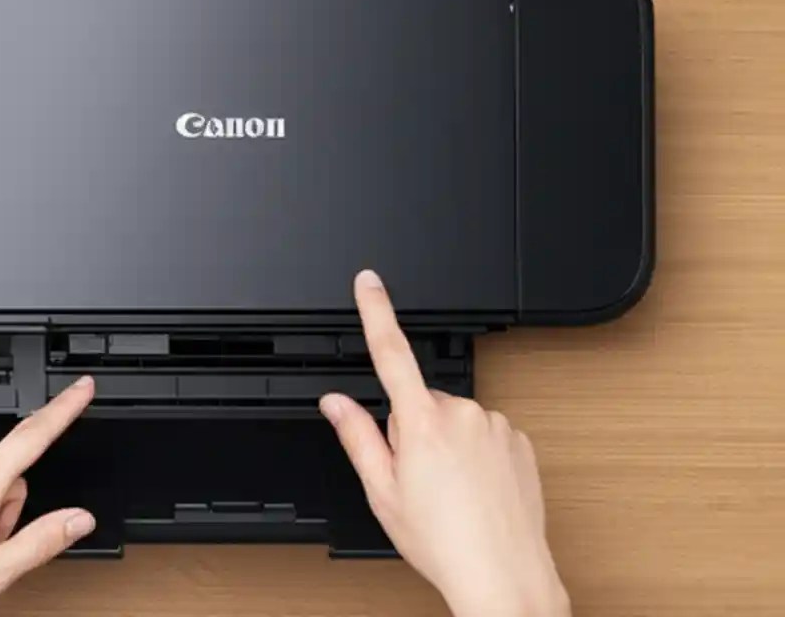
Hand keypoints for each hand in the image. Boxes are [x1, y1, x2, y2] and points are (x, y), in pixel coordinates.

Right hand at [320, 271, 570, 616]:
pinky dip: (475, 455)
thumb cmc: (442, 541)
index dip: (376, 311)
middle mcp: (462, 414)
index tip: (369, 281)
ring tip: (450, 492)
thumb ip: (357, 437)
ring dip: (446, 445)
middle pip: (420, 400)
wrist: (503, 575)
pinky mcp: (519, 439)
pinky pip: (484, 434)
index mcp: (421, 424)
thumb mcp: (382, 492)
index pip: (391, 352)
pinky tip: (474, 491)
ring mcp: (495, 425)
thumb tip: (336, 402)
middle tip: (416, 478)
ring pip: (454, 419)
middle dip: (412, 430)